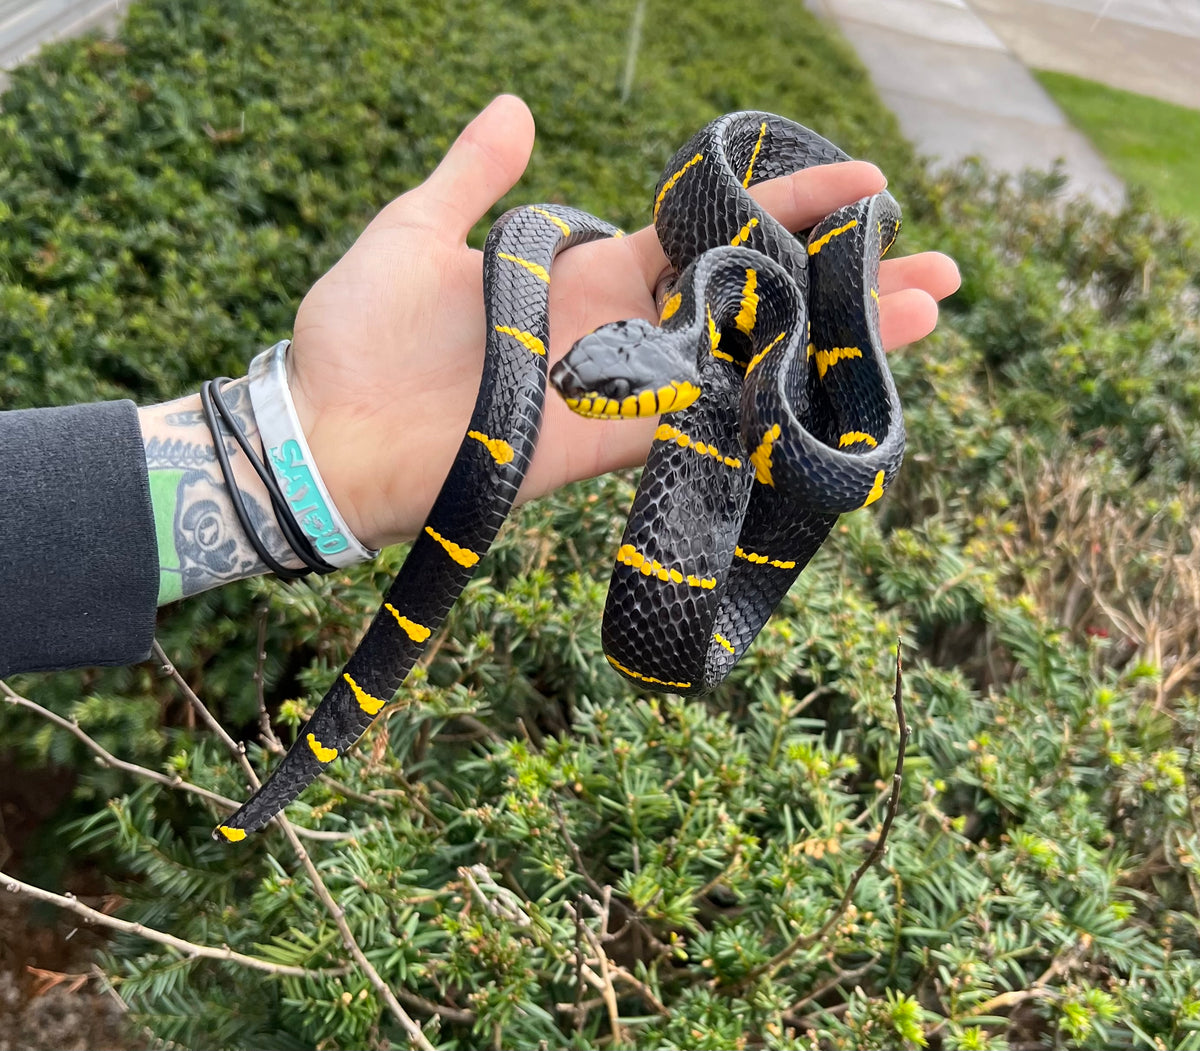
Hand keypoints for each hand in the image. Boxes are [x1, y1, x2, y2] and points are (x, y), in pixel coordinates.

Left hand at [289, 95, 960, 549]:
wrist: (317, 434)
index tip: (861, 181)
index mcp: (582, 272)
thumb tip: (519, 105)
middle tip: (933, 269)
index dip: (781, 206)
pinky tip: (833, 382)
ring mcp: (616, 388)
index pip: (704, 229)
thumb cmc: (352, 336)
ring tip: (920, 319)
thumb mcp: (411, 232)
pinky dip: (762, 399)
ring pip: (743, 358)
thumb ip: (473, 176)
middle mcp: (616, 330)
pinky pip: (697, 416)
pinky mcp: (601, 442)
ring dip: (831, 341)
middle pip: (751, 297)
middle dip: (839, 280)